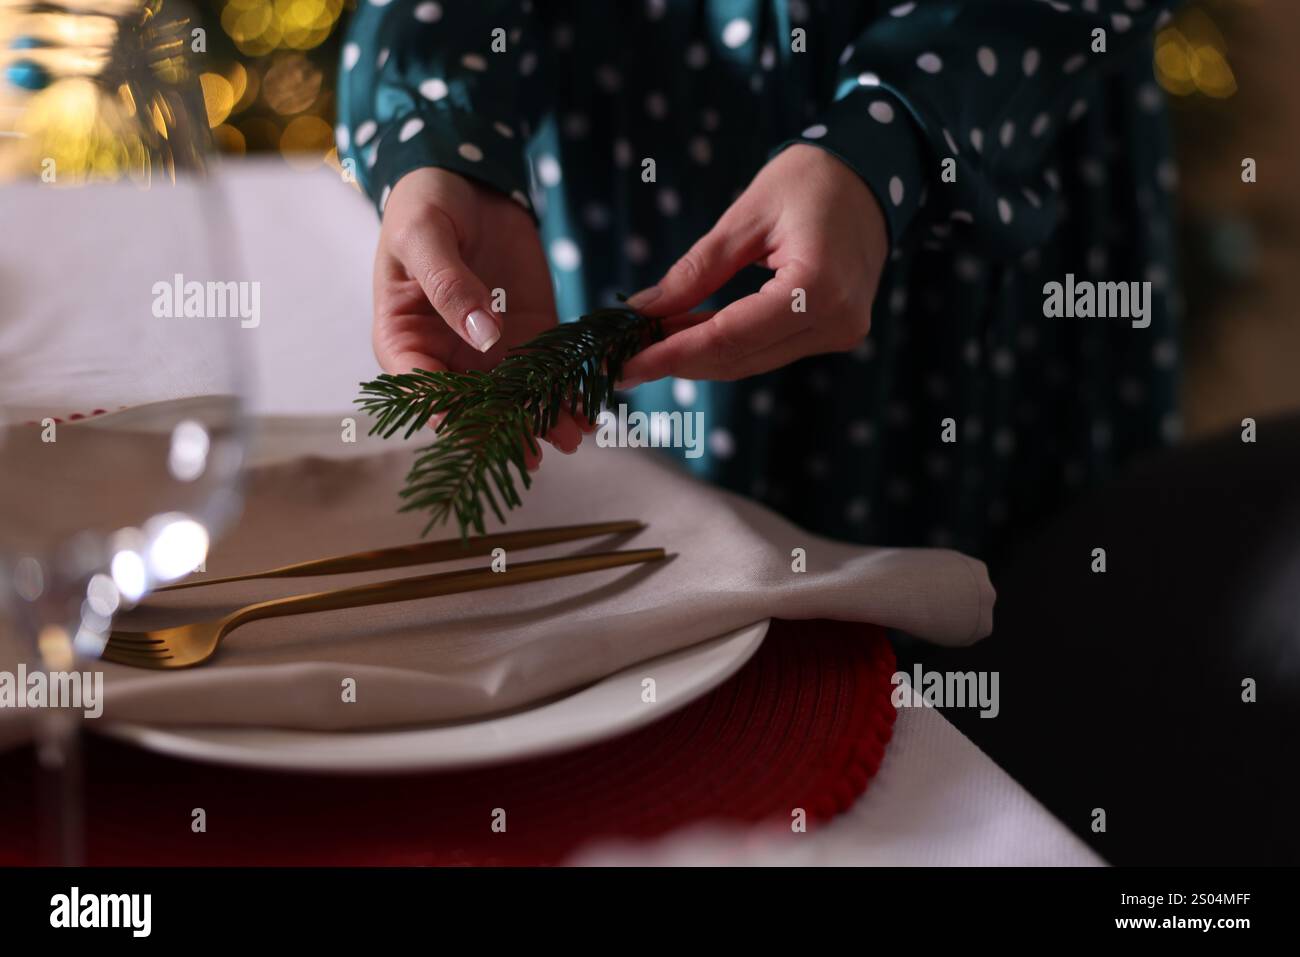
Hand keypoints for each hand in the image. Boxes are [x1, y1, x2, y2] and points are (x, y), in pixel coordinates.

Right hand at [373, 167, 589, 457]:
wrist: (466, 179)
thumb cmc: (425, 204)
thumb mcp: (425, 236)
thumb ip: (449, 284)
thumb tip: (481, 334)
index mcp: (403, 339)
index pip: (423, 389)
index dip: (450, 413)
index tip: (484, 430)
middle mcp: (445, 356)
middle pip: (472, 405)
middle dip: (503, 428)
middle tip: (535, 451)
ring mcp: (488, 350)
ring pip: (514, 397)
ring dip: (541, 418)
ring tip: (572, 436)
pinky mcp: (527, 334)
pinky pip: (546, 369)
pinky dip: (567, 389)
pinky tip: (588, 408)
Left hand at [618, 144, 887, 384]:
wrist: (873, 175)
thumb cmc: (812, 179)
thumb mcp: (746, 215)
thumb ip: (697, 269)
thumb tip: (644, 311)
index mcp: (816, 287)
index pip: (729, 337)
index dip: (672, 354)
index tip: (624, 365)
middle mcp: (836, 321)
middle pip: (739, 358)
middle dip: (678, 360)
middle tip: (623, 359)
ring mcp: (840, 332)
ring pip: (752, 361)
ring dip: (699, 356)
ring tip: (649, 344)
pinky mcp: (835, 332)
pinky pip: (769, 348)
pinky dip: (726, 344)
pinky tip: (688, 334)